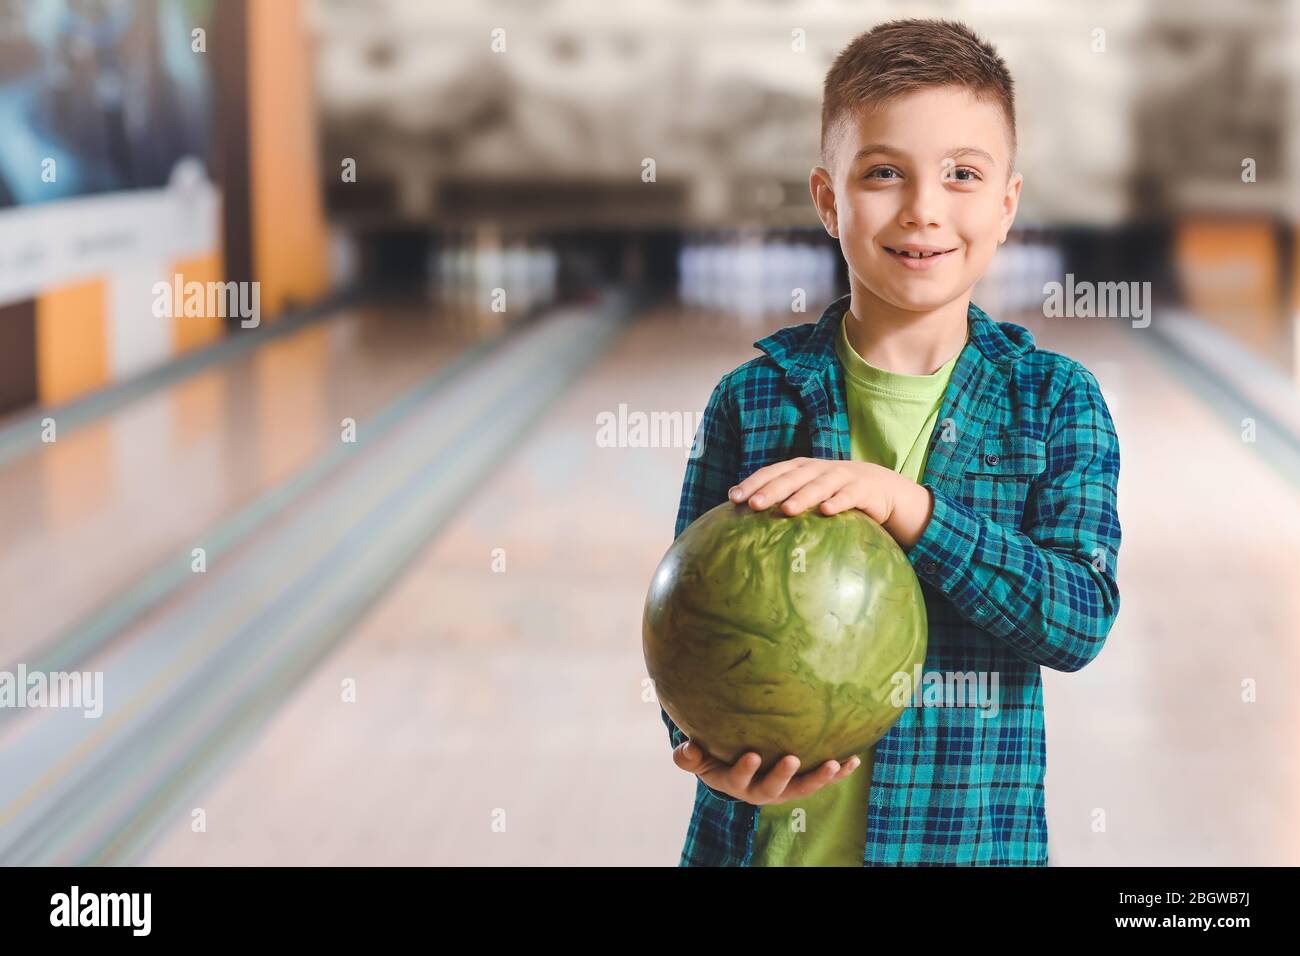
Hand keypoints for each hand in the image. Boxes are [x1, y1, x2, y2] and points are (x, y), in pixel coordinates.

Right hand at [672, 738, 860, 804]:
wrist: (735, 766)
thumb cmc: (713, 756)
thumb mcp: (697, 757)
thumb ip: (689, 756)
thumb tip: (687, 749)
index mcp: (735, 782)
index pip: (738, 779)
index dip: (745, 770)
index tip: (753, 756)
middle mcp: (761, 790)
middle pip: (773, 790)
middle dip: (784, 776)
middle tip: (793, 759)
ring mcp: (784, 788)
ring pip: (802, 788)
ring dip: (819, 778)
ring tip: (833, 764)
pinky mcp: (801, 782)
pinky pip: (821, 779)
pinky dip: (837, 772)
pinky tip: (853, 761)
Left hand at [728, 457, 898, 522]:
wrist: (879, 487)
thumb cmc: (833, 492)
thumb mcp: (808, 490)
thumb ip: (783, 497)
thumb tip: (747, 512)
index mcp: (800, 468)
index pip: (772, 472)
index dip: (753, 483)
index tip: (733, 498)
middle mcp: (818, 469)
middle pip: (791, 478)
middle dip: (771, 490)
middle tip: (753, 505)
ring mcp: (841, 477)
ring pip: (819, 486)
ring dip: (803, 497)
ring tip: (787, 510)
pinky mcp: (862, 489)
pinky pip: (849, 496)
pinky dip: (838, 502)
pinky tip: (827, 512)